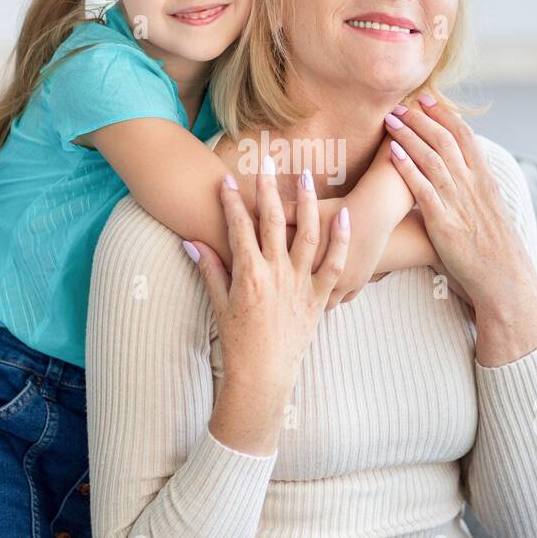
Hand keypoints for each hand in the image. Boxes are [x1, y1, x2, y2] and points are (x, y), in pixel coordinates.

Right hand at [184, 155, 351, 397]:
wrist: (262, 376)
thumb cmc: (237, 342)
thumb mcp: (219, 304)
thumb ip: (210, 269)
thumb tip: (192, 242)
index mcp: (249, 274)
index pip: (239, 226)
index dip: (232, 201)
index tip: (228, 180)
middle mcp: (276, 273)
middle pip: (274, 220)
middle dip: (269, 188)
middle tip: (268, 161)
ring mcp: (300, 284)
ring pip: (308, 234)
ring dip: (308, 203)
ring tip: (307, 177)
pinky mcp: (319, 297)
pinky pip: (334, 264)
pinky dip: (340, 240)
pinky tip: (344, 217)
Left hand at [383, 96, 536, 346]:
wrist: (504, 279)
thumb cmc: (495, 249)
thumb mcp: (490, 210)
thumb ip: (475, 189)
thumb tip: (462, 173)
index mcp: (484, 180)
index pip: (464, 136)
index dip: (444, 115)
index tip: (426, 99)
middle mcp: (473, 185)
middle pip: (445, 141)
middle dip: (422, 119)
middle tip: (401, 104)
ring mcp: (459, 203)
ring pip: (433, 159)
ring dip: (410, 136)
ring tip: (391, 120)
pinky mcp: (445, 223)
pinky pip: (424, 190)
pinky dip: (408, 168)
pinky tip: (393, 154)